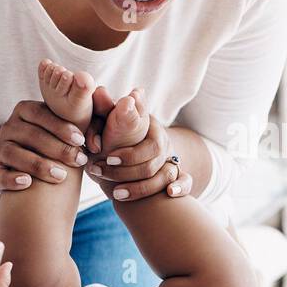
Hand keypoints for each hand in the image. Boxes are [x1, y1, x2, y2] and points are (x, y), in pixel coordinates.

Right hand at [0, 100, 90, 190]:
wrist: (43, 163)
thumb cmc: (64, 141)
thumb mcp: (73, 129)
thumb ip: (88, 120)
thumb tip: (102, 110)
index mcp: (26, 110)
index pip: (40, 114)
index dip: (60, 127)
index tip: (81, 139)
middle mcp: (10, 126)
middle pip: (30, 135)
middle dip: (57, 148)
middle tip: (79, 160)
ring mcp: (1, 148)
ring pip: (14, 154)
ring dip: (38, 165)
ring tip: (61, 176)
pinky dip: (11, 179)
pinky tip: (27, 183)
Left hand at [84, 86, 190, 201]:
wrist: (129, 145)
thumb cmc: (114, 131)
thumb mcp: (107, 118)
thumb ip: (103, 109)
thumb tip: (100, 92)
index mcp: (150, 127)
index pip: (146, 144)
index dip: (129, 155)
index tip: (108, 157)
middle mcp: (163, 143)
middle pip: (153, 161)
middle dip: (126, 171)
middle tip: (101, 173)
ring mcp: (170, 158)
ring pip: (166, 175)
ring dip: (140, 188)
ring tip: (116, 194)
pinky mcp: (174, 174)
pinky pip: (187, 181)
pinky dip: (181, 187)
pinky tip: (170, 194)